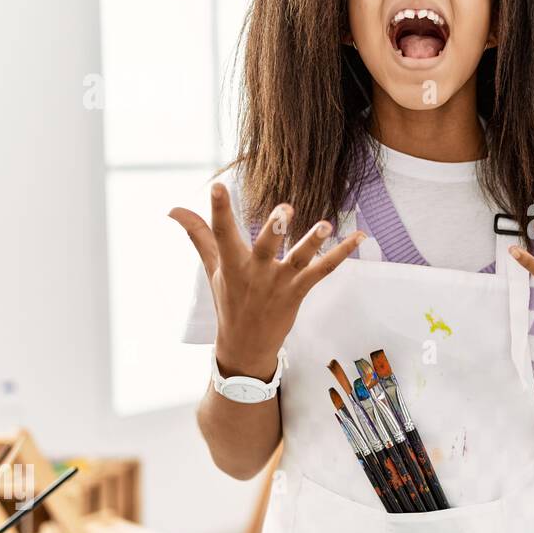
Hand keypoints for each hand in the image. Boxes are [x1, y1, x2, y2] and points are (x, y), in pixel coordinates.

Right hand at [169, 183, 365, 380]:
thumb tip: (174, 209)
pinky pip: (323, 270)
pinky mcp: (298, 291)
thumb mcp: (212, 268)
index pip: (221, 233)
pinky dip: (342, 254)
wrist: (246, 345)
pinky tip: (359, 236)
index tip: (218, 187)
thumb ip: (198, 235)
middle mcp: (255, 272)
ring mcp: (279, 283)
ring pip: (299, 260)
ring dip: (313, 242)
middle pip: (265, 247)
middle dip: (275, 229)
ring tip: (326, 224)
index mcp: (232, 264)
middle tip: (285, 209)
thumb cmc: (230, 300)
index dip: (219, 210)